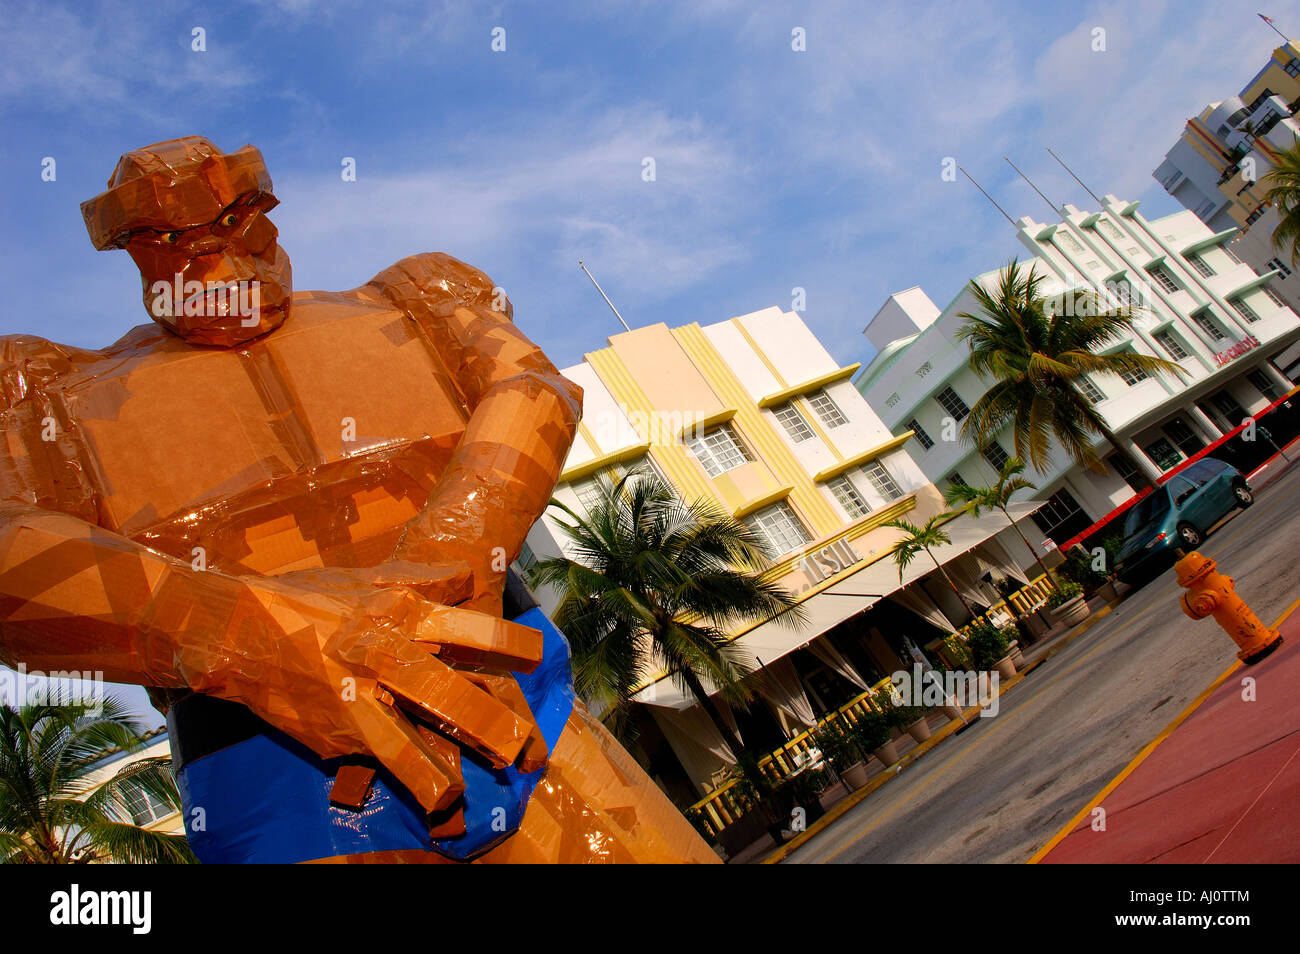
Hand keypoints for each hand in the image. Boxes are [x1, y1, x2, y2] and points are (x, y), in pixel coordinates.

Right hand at [201, 570, 547, 812]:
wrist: (238, 633)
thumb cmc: (309, 599)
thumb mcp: (369, 578)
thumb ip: (423, 579)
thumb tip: (466, 576)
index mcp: (401, 615)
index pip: (467, 630)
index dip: (506, 647)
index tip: (535, 656)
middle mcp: (386, 659)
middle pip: (449, 697)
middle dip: (491, 725)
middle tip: (524, 745)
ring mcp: (361, 701)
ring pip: (413, 744)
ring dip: (448, 773)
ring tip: (475, 793)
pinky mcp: (338, 733)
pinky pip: (382, 761)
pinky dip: (410, 781)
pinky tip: (435, 802)